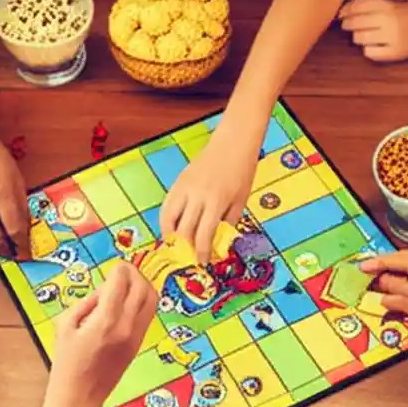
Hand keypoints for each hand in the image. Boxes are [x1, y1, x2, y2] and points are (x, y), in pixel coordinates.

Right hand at [49, 263, 155, 406]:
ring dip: (142, 286)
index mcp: (106, 320)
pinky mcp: (138, 344)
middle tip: (123, 271)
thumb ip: (87, 302)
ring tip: (128, 284)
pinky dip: (142, 302)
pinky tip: (128, 302)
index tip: (113, 267)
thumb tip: (105, 289)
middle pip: (143, 287)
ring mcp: (135, 336)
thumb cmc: (67, 363)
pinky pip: (148, 314)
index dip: (118, 269)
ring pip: (151, 300)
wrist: (80, 396)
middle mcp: (126, 327)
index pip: (121, 282)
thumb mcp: (65, 325)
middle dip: (134, 273)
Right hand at [160, 123, 257, 261]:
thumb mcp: (240, 201)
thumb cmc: (241, 172)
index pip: (204, 235)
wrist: (232, 144)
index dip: (202, 253)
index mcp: (217, 202)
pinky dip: (166, 220)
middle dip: (185, 248)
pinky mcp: (178, 182)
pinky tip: (172, 228)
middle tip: (189, 259)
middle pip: (184, 230)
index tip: (203, 262)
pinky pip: (166, 206)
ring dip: (171, 235)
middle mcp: (197, 196)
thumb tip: (217, 243)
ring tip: (177, 245)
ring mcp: (185, 188)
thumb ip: (228, 223)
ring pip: (169, 219)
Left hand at [339, 0, 407, 62]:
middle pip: (355, 23)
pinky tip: (375, 44)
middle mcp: (389, 22)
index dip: (347, 9)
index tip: (342, 11)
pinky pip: (370, 53)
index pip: (359, 6)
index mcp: (390, 5)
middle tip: (346, 23)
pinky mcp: (396, 54)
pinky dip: (369, 49)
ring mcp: (392, 39)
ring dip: (358, 36)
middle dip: (348, 23)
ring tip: (363, 33)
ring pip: (359, 39)